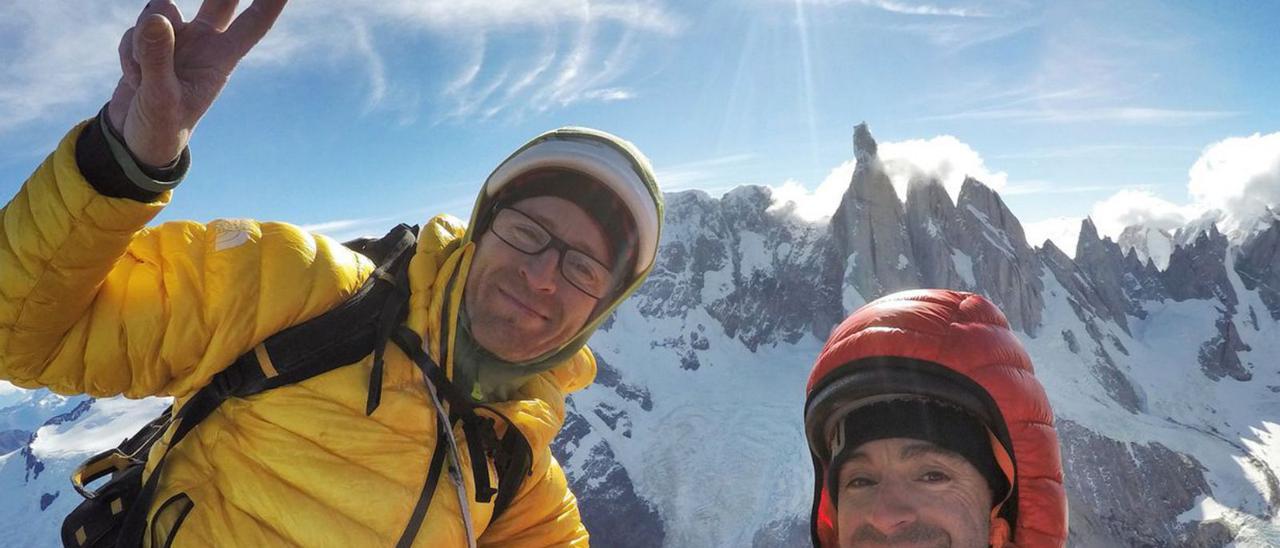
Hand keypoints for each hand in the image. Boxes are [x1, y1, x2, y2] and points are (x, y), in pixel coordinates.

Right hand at [108, 0, 286, 166]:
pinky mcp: (149, 38)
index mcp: (222, 59)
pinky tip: (134, 78)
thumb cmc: (161, 126)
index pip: (254, 22)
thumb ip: (156, 58)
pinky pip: (134, 30)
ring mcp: (177, 38)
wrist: (135, 138)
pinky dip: (129, 54)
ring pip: (161, 9)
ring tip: (143, 77)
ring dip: (143, 39)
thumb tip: (157, 17)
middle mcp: (204, 42)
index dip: (271, 1)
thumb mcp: (159, 97)